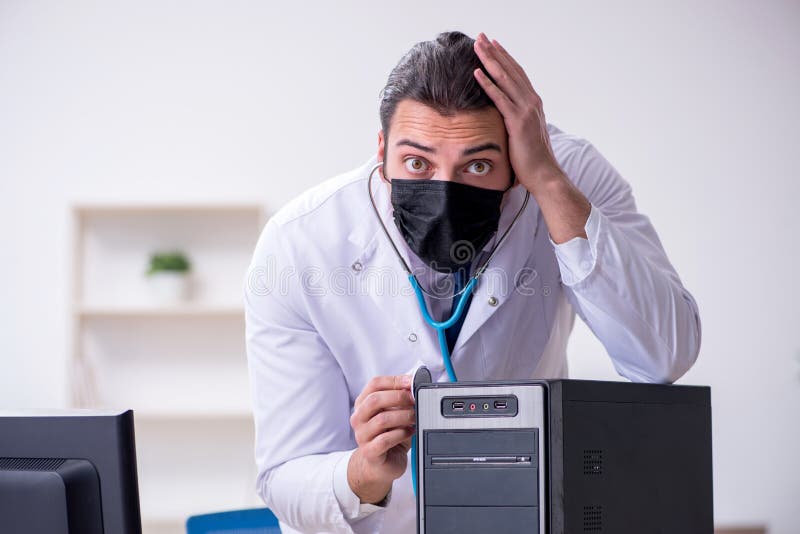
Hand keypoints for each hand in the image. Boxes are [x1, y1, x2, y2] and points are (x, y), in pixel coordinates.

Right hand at [348, 375, 415, 503]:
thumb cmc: (389, 435)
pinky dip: (402, 434)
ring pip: (382, 420)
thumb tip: (415, 384)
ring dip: (403, 416)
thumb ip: (401, 398)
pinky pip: (386, 439)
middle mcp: (359, 418)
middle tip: (415, 400)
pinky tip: (409, 432)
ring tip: (414, 418)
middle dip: (399, 397)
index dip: (394, 381)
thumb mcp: (394, 413)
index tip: (411, 382)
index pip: (374, 384)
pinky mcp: (370, 452)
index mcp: (363, 404)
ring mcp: (362, 435)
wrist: (380, 465)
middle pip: (375, 400)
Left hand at [472, 32, 563, 191]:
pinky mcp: (518, 122)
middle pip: (511, 70)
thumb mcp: (524, 133)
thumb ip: (516, 120)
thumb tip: (505, 116)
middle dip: (495, 52)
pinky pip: (500, 99)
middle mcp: (532, 102)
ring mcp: (526, 111)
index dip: (505, 58)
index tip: (493, 45)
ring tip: (477, 47)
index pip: (517, 74)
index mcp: (533, 103)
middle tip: (481, 37)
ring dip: (490, 61)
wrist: (544, 174)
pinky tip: (477, 73)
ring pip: (505, 79)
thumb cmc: (532, 158)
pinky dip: (488, 84)